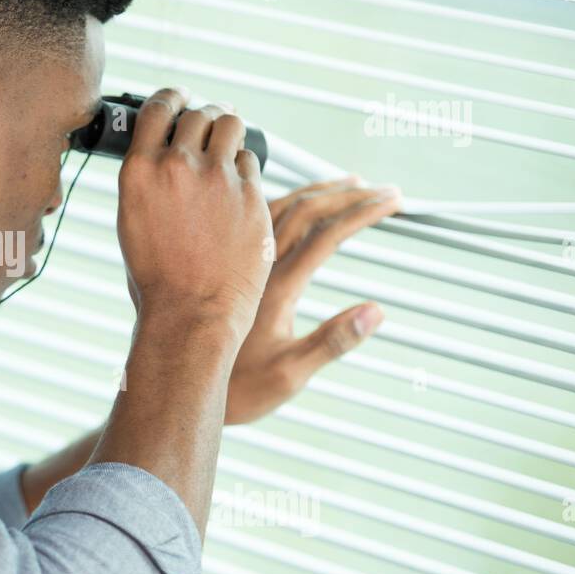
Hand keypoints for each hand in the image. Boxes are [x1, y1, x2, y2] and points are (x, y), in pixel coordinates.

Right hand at [116, 87, 272, 345]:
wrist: (192, 313)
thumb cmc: (157, 278)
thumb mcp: (133, 220)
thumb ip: (148, 181)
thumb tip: (162, 155)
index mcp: (139, 171)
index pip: (158, 107)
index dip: (172, 97)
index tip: (180, 99)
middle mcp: (177, 165)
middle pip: (198, 113)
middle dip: (204, 117)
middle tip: (209, 127)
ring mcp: (217, 178)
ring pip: (231, 125)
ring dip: (229, 131)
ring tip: (228, 146)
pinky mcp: (251, 195)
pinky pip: (250, 163)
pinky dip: (244, 170)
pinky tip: (239, 188)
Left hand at [224, 176, 402, 423]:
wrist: (179, 382)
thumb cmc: (235, 388)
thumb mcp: (289, 374)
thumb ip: (332, 341)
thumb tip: (376, 311)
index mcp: (276, 287)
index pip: (327, 234)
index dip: (363, 213)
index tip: (394, 202)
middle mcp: (255, 265)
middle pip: (306, 211)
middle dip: (350, 196)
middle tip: (387, 191)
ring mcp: (238, 260)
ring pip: (281, 207)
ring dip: (319, 192)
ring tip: (353, 185)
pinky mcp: (225, 262)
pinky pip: (258, 217)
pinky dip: (289, 200)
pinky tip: (300, 200)